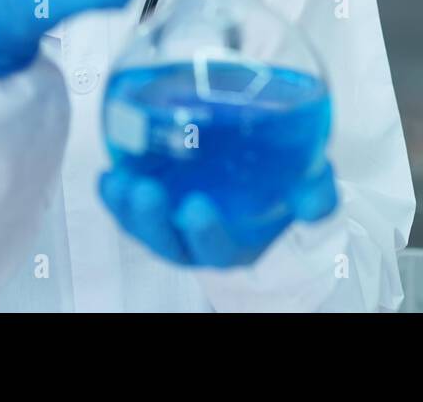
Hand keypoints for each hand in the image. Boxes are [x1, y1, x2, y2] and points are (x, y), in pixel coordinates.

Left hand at [98, 161, 338, 267]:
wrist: (271, 194)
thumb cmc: (287, 199)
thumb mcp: (312, 199)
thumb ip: (315, 197)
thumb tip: (312, 191)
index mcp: (237, 245)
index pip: (216, 249)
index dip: (204, 233)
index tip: (198, 207)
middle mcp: (199, 243)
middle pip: (168, 242)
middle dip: (151, 219)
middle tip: (144, 190)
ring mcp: (174, 226)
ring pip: (143, 228)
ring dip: (125, 207)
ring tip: (116, 180)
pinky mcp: (157, 206)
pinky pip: (128, 209)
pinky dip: (115, 195)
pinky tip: (107, 174)